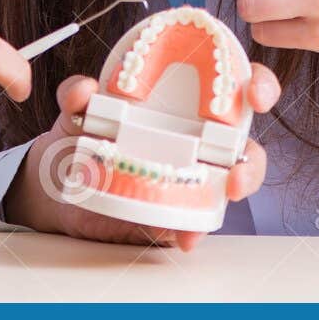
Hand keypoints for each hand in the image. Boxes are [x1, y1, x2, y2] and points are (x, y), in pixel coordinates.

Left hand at [2, 65, 278, 250]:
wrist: (61, 188)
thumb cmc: (80, 137)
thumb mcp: (75, 110)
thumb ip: (77, 94)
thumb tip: (84, 90)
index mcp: (180, 100)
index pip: (233, 83)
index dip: (257, 84)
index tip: (255, 94)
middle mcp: (195, 136)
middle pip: (244, 141)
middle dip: (252, 159)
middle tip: (235, 173)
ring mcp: (192, 175)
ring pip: (233, 183)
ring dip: (236, 194)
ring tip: (221, 200)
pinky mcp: (179, 209)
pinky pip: (200, 220)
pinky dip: (196, 229)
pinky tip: (184, 236)